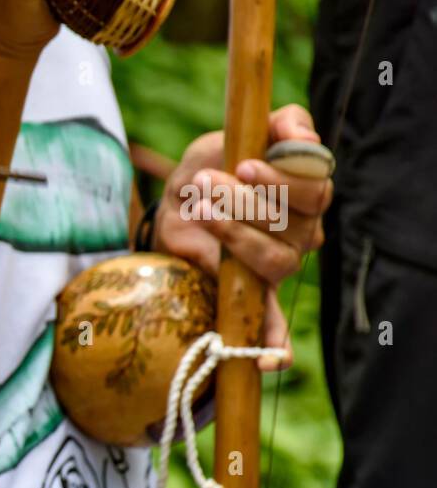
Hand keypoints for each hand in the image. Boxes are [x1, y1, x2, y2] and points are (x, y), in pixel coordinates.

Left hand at [156, 104, 332, 367]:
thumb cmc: (210, 168)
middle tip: (209, 184)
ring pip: (275, 259)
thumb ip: (275, 125)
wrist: (172, 205)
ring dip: (236, 234)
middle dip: (247, 201)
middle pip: (295, 223)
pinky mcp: (250, 291)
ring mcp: (278, 265)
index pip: (315, 187)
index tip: (240, 163)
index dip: (281, 176)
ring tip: (201, 212)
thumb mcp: (232, 135)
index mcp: (305, 193)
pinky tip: (269, 362)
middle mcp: (302, 232)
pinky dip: (274, 346)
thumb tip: (300, 134)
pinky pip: (271, 325)